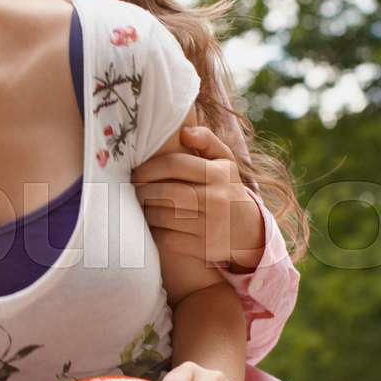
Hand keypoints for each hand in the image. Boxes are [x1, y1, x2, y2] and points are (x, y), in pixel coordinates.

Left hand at [132, 125, 264, 270]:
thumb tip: (183, 132)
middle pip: (165, 192)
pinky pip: (166, 238)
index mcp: (219, 174)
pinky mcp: (202, 248)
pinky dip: (154, 231)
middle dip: (142, 191)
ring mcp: (210, 226)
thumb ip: (206, 139)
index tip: (136, 172)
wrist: (247, 231)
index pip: (174, 165)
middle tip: (133, 190)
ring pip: (163, 216)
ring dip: (145, 210)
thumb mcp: (224, 161)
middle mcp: (216, 200)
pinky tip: (151, 224)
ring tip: (141, 205)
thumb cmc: (225, 188)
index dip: (148, 168)